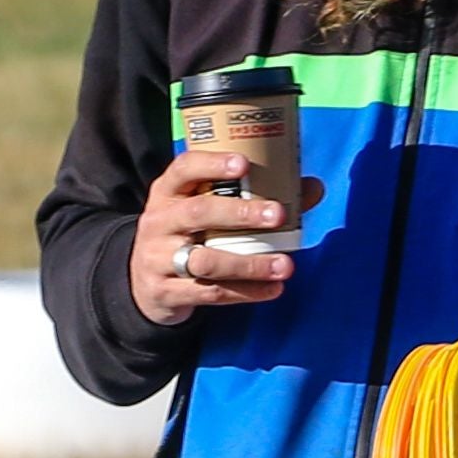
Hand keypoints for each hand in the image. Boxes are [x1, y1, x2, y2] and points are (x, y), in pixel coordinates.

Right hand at [130, 141, 318, 325]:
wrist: (143, 285)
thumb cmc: (188, 236)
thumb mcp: (205, 211)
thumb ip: (254, 198)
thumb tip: (313, 187)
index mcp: (168, 193)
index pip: (183, 169)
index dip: (211, 163)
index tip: (243, 163)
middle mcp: (159, 222)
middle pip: (198, 212)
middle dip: (240, 213)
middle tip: (278, 215)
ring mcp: (158, 258)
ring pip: (206, 260)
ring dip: (249, 264)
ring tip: (285, 266)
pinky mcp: (165, 292)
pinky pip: (210, 293)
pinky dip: (245, 292)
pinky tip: (272, 289)